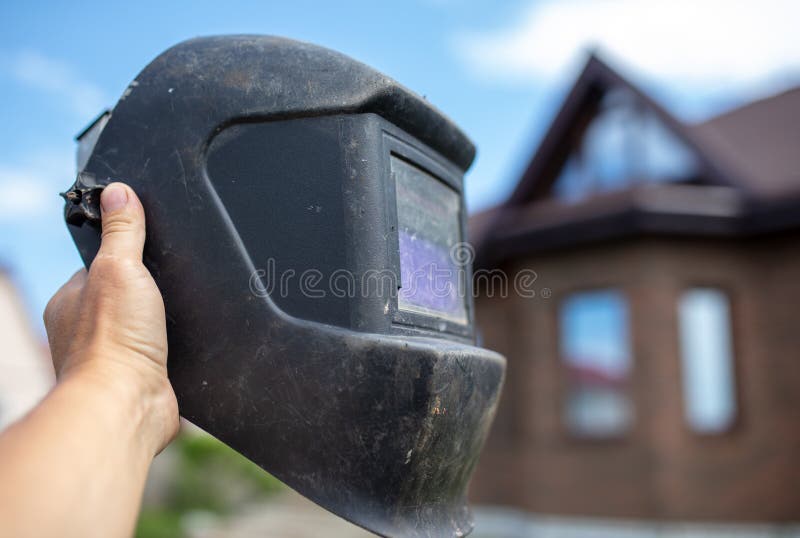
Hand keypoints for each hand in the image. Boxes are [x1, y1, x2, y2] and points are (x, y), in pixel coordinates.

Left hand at [44, 182, 178, 454]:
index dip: (127, 254)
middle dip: (148, 291)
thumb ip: (122, 232)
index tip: (151, 248)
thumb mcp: (120, 267)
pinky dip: (172, 348)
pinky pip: (158, 353)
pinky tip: (185, 342)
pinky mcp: (139, 379)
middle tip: (173, 282)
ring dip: (161, 321)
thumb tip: (117, 191)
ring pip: (141, 326)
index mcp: (70, 301)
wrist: (127, 404)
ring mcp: (111, 357)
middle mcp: (84, 330)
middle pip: (123, 295)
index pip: (99, 265)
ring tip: (182, 312)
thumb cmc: (114, 340)